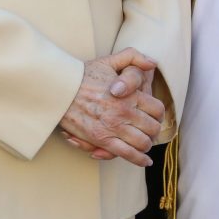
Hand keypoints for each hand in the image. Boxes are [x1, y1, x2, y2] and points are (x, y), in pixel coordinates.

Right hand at [57, 49, 164, 167]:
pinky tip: (144, 161)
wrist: (60, 88)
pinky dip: (139, 160)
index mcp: (130, 94)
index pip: (157, 109)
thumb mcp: (109, 60)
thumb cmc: (83, 75)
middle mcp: (125, 112)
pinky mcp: (101, 139)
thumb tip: (152, 63)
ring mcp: (114, 127)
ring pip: (142, 143)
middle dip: (153, 131)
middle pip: (152, 128)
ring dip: (146, 146)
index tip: (155, 117)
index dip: (159, 115)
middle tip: (150, 131)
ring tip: (145, 145)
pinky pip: (127, 154)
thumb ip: (133, 57)